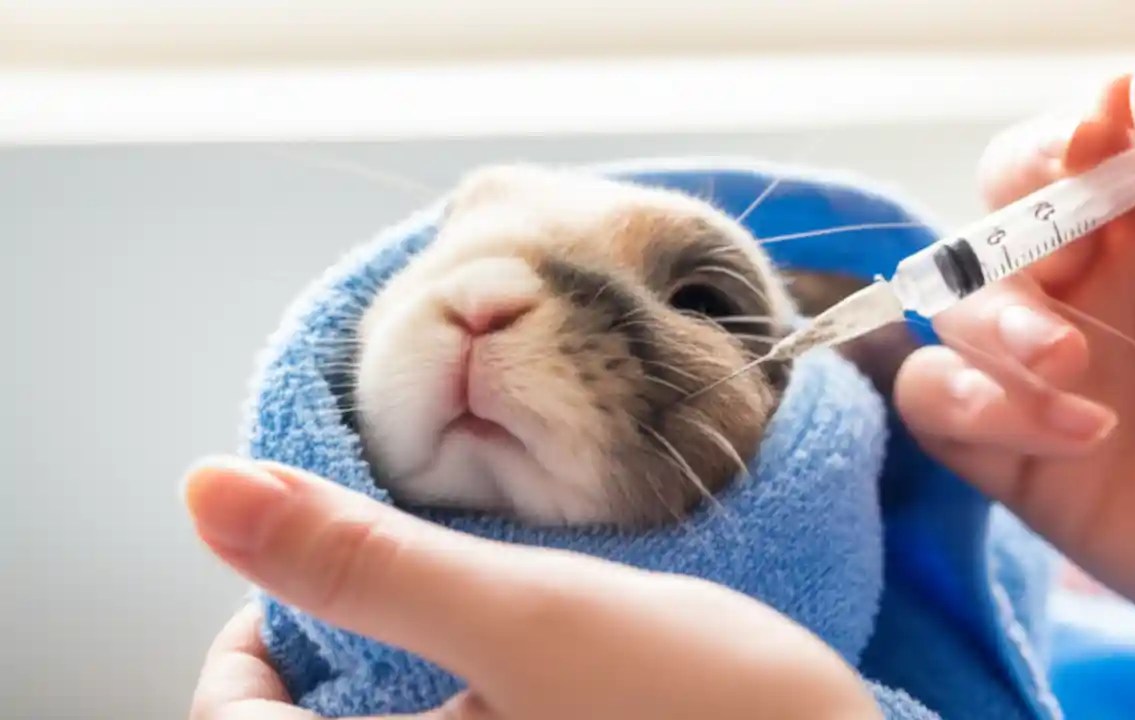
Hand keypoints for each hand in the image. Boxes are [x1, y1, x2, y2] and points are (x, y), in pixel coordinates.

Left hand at [184, 457, 881, 719]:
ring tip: (465, 604)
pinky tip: (517, 656)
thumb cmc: (708, 714)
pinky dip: (457, 693)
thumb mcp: (529, 617)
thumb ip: (366, 561)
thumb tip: (208, 493)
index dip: (247, 644)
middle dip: (331, 648)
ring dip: (394, 669)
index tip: (311, 574)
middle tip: (403, 578)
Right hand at [887, 38, 1134, 669]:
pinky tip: (1083, 432)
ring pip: (957, 303)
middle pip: (999, 204)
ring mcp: (1041, 364)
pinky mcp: (1008, 449)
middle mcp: (1090, 282)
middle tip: (1076, 175)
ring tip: (1072, 360)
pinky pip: (936, 401)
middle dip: (1027, 190)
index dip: (1096, 121)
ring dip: (1004, 320)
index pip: (1085, 141)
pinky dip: (981, 405)